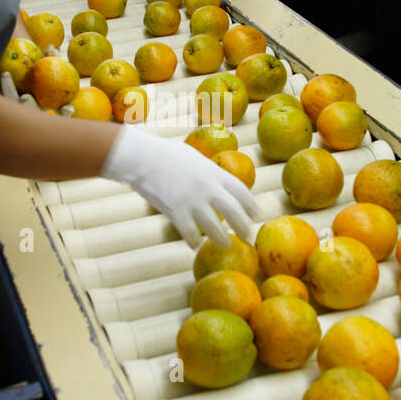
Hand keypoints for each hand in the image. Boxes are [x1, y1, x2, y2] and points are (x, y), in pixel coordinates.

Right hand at [101, 125, 261, 248]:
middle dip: (243, 226)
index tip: (257, 215)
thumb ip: (207, 171)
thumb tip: (215, 178)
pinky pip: (190, 233)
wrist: (143, 157)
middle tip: (248, 236)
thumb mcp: (194, 157)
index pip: (241, 191)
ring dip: (222, 239)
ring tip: (226, 244)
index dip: (251, 205)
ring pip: (215, 228)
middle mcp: (209, 188)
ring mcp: (193, 201)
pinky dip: (194, 241)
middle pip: (234, 212)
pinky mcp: (177, 212)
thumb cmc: (165, 154)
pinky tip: (194, 245)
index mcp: (215, 173)